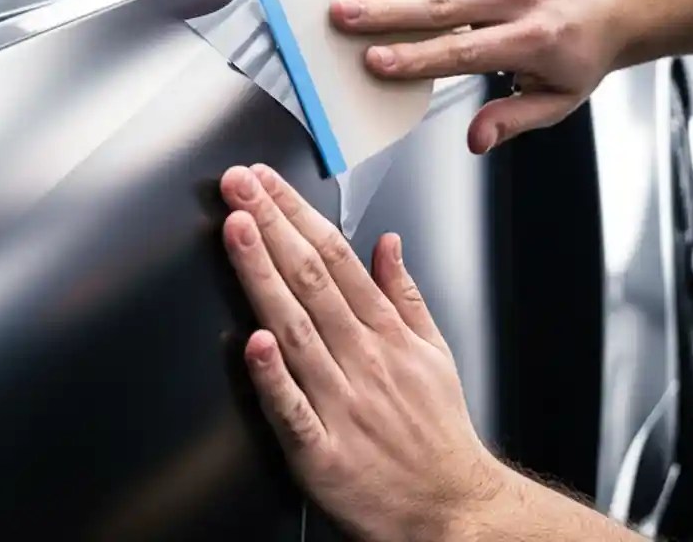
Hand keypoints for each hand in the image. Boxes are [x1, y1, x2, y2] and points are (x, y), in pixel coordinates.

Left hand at [219, 164, 502, 541]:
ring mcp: (342, 404)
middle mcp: (363, 360)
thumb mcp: (437, 353)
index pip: (334, 257)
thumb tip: (389, 243)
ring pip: (295, 328)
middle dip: (270, 225)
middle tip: (238, 184)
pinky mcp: (322, 452)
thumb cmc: (438, 435)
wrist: (455, 511)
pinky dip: (273, 377)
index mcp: (386, 334)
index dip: (295, 214)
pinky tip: (252, 342)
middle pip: (310, 279)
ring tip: (237, 231)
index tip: (264, 183)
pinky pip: (293, 409)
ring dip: (263, 276)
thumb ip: (406, 294)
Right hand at [329, 0, 628, 153]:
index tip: (376, 62)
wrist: (609, 7)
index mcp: (533, 39)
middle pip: (440, 5)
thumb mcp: (556, 102)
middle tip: (344, 16)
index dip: (416, 57)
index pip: (463, 50)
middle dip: (387, 12)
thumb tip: (477, 139)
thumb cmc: (576, 59)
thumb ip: (512, 120)